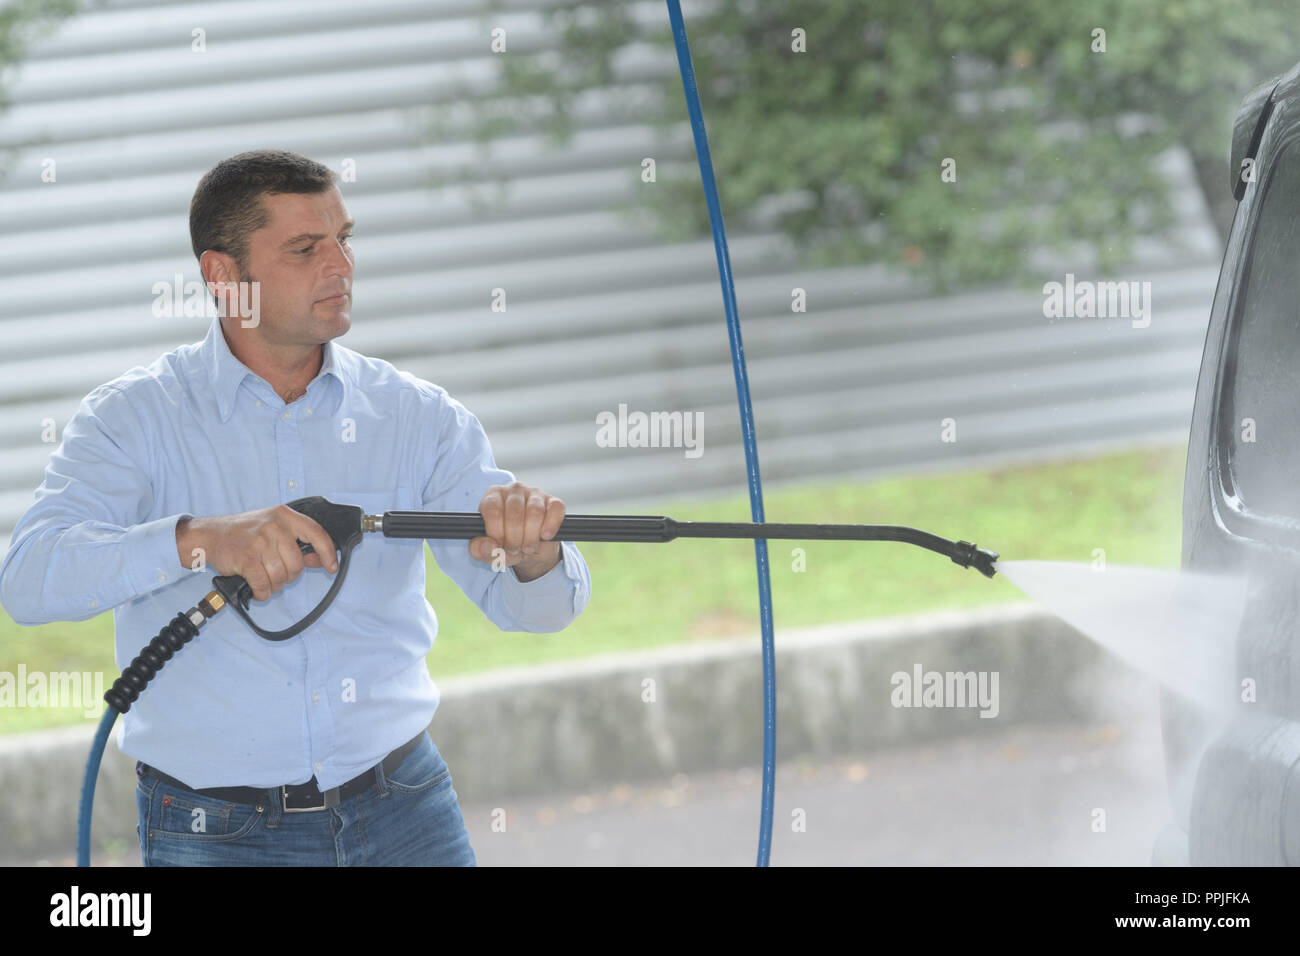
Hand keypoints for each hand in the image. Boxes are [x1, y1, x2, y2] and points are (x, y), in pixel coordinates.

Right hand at [177, 505, 337, 601]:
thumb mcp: (273, 528)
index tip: (331, 567)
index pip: (317, 533)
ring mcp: (260, 541)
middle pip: (297, 564)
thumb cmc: (243, 533)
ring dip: (274, 585)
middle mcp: (275, 526)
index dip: (328, 553)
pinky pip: (264, 585)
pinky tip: (258, 589)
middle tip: (276, 573)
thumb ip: (297, 543)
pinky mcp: (246, 558)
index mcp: (285, 516)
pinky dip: (262, 592)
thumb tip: (319, 559)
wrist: (209, 535)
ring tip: (264, 578)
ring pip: (281, 577)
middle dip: (289, 576)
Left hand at [469, 481, 563, 580]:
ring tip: (527, 547)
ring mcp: (535, 493)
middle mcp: (513, 490)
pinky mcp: (554, 501)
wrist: (530, 549)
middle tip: (514, 549)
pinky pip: (555, 510)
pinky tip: (544, 536)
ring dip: (531, 537)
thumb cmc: (505, 544)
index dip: (496, 532)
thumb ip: (480, 550)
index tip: (499, 545)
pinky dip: (550, 527)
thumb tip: (488, 545)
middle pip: (514, 513)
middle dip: (514, 539)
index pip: (493, 510)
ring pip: (535, 512)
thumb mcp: (488, 551)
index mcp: (493, 496)